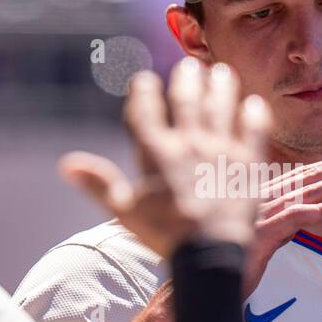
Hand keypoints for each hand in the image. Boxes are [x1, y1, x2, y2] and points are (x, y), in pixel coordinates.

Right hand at [60, 58, 268, 257]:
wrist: (208, 255)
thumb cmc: (163, 234)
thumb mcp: (125, 210)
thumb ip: (98, 183)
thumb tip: (67, 165)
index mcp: (155, 152)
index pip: (145, 109)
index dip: (144, 91)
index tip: (145, 80)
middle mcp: (188, 142)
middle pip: (186, 99)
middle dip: (186, 79)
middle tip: (189, 66)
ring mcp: (221, 149)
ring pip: (221, 105)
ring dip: (220, 86)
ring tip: (221, 72)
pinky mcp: (250, 162)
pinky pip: (254, 128)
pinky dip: (254, 113)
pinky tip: (255, 103)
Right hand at [241, 148, 321, 294]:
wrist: (207, 284)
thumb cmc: (233, 262)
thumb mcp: (264, 237)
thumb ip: (283, 222)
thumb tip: (306, 214)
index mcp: (263, 197)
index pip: (304, 176)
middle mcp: (262, 199)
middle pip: (310, 177)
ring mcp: (260, 214)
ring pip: (307, 192)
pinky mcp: (261, 234)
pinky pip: (296, 218)